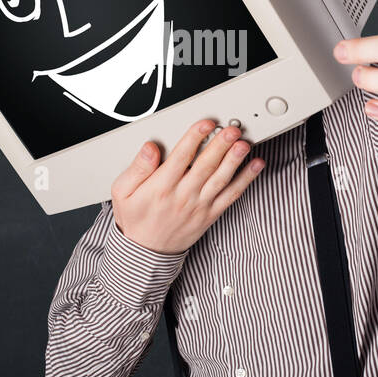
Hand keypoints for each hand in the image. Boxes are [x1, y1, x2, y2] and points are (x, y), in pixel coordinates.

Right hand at [111, 120, 265, 254]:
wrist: (146, 252)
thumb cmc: (135, 218)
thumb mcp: (123, 192)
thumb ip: (137, 168)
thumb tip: (149, 148)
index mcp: (161, 186)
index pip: (181, 156)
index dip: (195, 137)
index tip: (206, 124)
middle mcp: (183, 195)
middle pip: (205, 165)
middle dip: (221, 145)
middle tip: (231, 130)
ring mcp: (199, 206)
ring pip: (221, 179)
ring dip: (235, 160)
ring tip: (245, 144)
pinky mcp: (210, 214)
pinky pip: (231, 195)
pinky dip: (246, 180)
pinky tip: (255, 166)